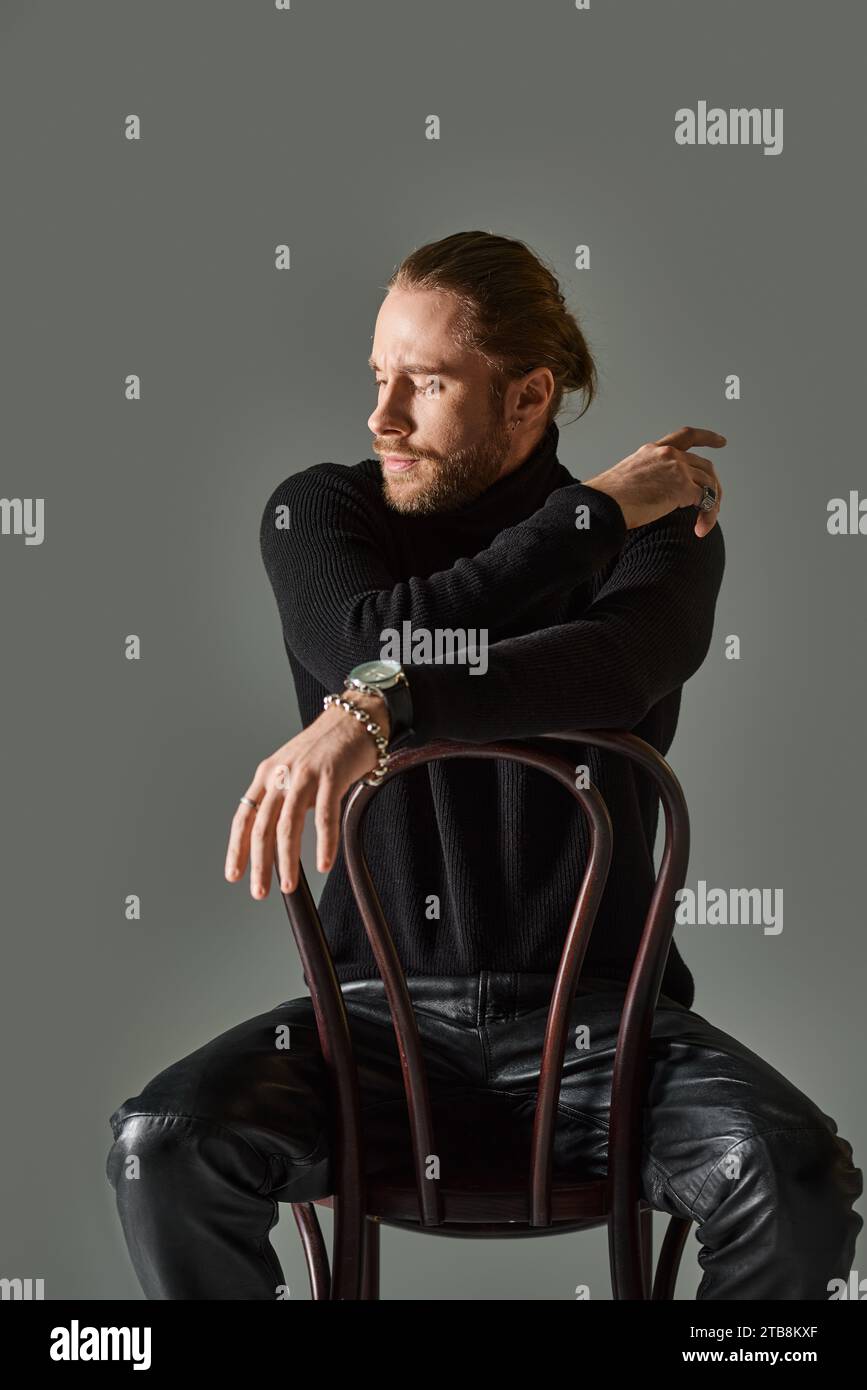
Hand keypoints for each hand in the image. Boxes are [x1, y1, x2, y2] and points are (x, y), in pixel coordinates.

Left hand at [224, 691, 389, 898]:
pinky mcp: (330, 775)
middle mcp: (280, 775)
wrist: (355, 717)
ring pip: (287, 826)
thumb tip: (277, 836)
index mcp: (267, 774)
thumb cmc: (328, 747)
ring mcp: (304, 774)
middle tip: (260, 891)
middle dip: (259, 864)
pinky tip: (323, 863)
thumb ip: (284, 797)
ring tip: (287, 884)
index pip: (244, 817)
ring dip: (286, 860)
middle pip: (261, 827)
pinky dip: (323, 844)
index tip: (234, 875)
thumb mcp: (295, 769)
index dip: (237, 849)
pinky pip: (324, 818)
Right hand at [583, 426, 725, 536]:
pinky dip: (708, 517)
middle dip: (713, 486)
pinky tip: (700, 530)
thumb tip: (655, 498)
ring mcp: (677, 469)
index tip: (721, 442)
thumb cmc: (607, 499)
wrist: (603, 504)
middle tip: (714, 503)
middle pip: (705, 466)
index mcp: (652, 451)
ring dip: (712, 505)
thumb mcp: (628, 478)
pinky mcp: (683, 488)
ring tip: (704, 525)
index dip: (707, 437)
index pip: (686, 436)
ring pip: (710, 484)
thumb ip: (647, 479)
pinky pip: (707, 502)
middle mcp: (668, 455)